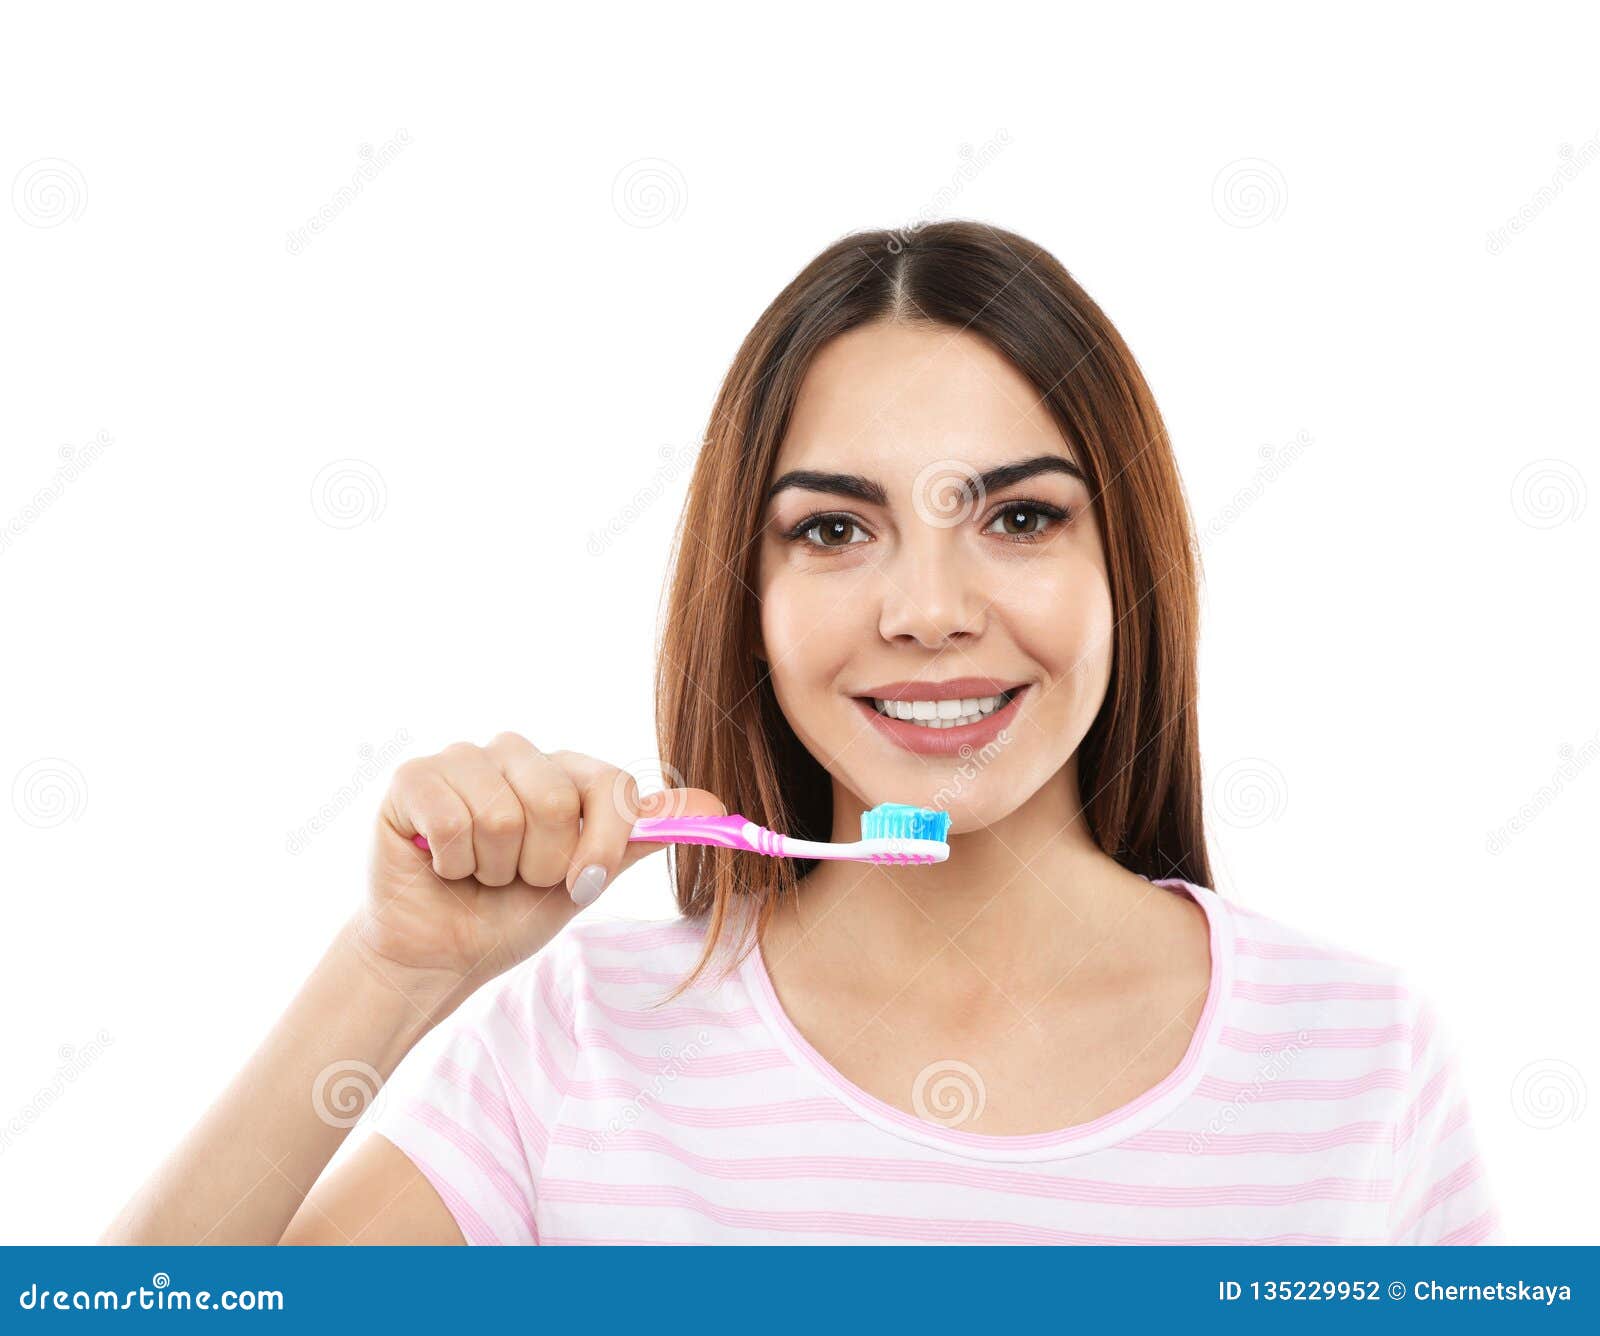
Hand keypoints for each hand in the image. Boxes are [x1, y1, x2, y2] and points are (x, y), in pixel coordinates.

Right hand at [355, 733, 723, 983]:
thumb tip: (709, 809)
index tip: (581, 885)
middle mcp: (515, 754)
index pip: (611, 783)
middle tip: (513, 879)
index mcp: (563, 772)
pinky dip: (450, 862)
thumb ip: (634, 840)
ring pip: (503, 815)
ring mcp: (462, 760)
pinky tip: (440, 864)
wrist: (437, 956)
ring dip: (492, 869)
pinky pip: (452, 820)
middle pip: (555, 799)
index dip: (602, 842)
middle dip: (540, 864)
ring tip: (475, 874)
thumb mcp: (584, 883)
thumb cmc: (507, 916)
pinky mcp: (413, 779)